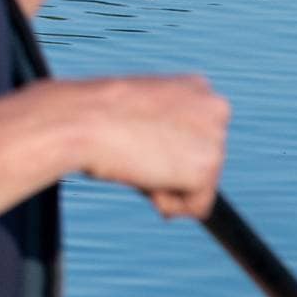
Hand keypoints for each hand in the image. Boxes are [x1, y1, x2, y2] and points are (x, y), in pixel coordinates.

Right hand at [74, 75, 230, 217]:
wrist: (79, 118)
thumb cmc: (94, 113)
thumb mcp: (141, 107)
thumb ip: (166, 125)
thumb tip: (173, 157)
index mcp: (199, 88)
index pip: (199, 136)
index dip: (167, 148)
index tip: (141, 140)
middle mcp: (217, 109)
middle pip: (203, 161)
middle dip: (169, 168)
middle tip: (134, 151)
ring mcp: (216, 140)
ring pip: (199, 185)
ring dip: (165, 184)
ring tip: (136, 160)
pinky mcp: (206, 171)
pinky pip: (196, 207)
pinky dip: (169, 205)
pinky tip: (145, 179)